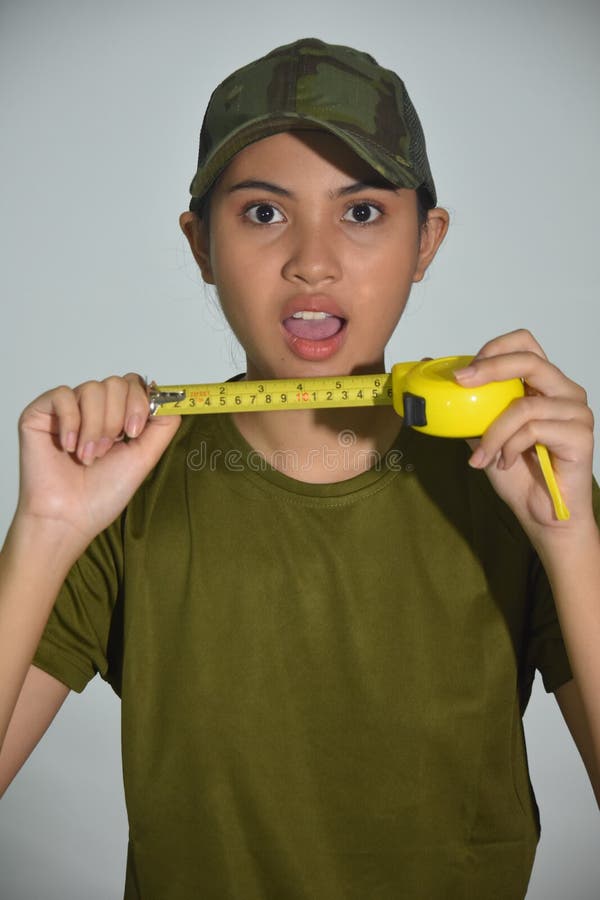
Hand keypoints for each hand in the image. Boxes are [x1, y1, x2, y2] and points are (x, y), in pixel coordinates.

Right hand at [16, 373, 180, 553]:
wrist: (69, 516)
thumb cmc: (102, 494)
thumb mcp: (144, 456)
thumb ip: (162, 425)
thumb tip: (170, 398)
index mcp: (117, 417)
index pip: (134, 384)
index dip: (139, 402)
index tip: (134, 432)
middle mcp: (93, 409)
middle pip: (116, 383)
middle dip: (117, 419)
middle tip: (107, 449)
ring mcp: (67, 409)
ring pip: (92, 388)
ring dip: (95, 427)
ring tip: (87, 455)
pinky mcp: (40, 412)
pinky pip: (62, 395)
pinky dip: (70, 422)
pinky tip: (68, 446)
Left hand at [454, 330, 594, 534]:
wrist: (540, 512)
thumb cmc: (517, 472)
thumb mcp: (482, 432)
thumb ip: (466, 405)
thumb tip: (426, 370)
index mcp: (544, 384)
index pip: (526, 344)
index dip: (495, 348)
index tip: (465, 370)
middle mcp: (564, 392)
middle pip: (530, 361)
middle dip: (489, 369)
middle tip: (460, 383)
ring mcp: (576, 412)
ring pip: (523, 405)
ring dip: (493, 432)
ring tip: (482, 455)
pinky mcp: (580, 435)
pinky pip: (534, 430)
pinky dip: (509, 447)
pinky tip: (505, 462)